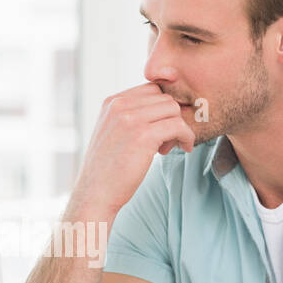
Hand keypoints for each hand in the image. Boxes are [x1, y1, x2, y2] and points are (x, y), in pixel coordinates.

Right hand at [68, 83, 195, 217]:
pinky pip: (179, 126)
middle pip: (164, 97)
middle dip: (172, 117)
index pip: (150, 89)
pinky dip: (187, 136)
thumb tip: (163, 109)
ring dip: (180, 127)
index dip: (162, 108)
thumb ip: (129, 116)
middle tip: (169, 140)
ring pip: (173, 109)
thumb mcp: (113, 132)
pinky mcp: (143, 135)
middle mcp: (119, 105)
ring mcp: (131, 119)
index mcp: (112, 102)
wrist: (95, 193)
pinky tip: (184, 148)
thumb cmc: (107, 169)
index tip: (163, 127)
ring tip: (171, 146)